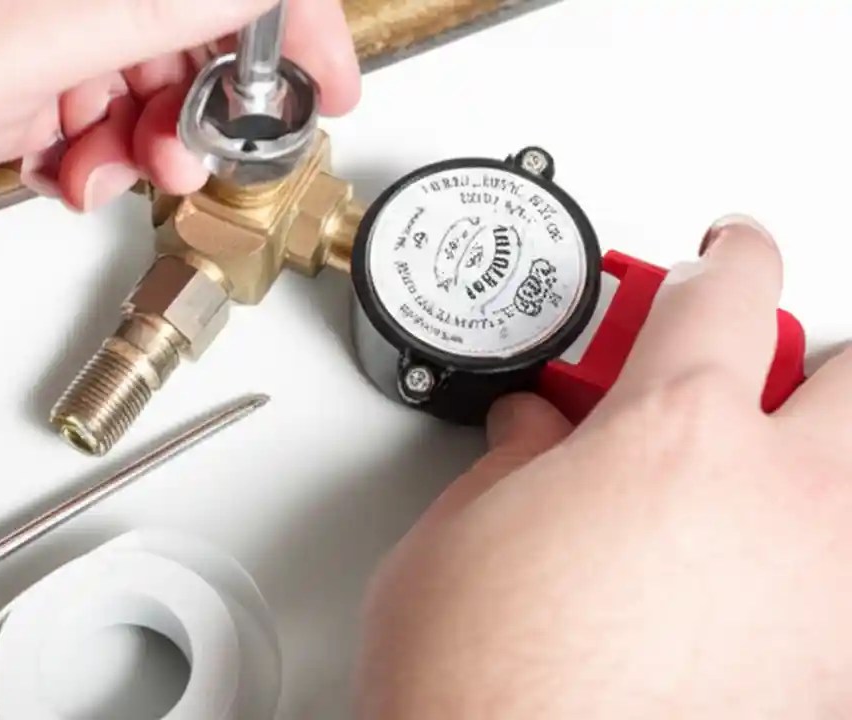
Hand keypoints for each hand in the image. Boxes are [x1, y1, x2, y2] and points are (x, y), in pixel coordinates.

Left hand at [0, 0, 358, 344]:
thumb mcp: (19, 40)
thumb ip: (152, 5)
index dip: (287, 13)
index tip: (326, 71)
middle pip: (183, 18)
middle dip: (209, 88)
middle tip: (201, 138)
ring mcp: (21, 37)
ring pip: (143, 80)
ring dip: (152, 136)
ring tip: (116, 166)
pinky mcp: (3, 96)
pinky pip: (93, 124)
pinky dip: (99, 159)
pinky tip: (64, 173)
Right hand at [356, 216, 851, 716]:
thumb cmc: (482, 691)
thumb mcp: (457, 541)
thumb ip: (513, 466)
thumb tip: (533, 439)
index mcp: (675, 438)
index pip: (726, 294)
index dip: (727, 254)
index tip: (727, 252)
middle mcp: (781, 503)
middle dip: (815, 354)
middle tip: (756, 373)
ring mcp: (827, 595)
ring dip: (823, 463)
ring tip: (755, 487)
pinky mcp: (833, 676)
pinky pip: (848, 590)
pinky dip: (813, 569)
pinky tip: (753, 591)